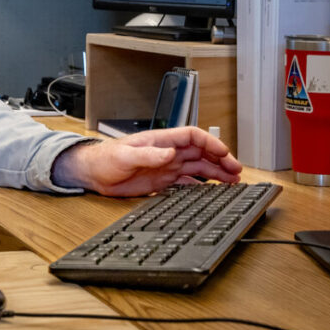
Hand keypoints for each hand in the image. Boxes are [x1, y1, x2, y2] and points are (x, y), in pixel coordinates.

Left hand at [52, 126, 241, 195]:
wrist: (93, 174)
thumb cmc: (105, 158)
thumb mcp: (125, 155)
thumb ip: (148, 155)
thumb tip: (171, 153)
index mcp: (161, 141)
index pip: (192, 137)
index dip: (211, 143)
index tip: (225, 153)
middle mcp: (167, 153)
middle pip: (200, 153)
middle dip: (220, 160)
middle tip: (237, 170)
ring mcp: (166, 168)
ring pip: (198, 168)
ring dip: (215, 173)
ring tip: (232, 182)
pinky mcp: (162, 183)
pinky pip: (187, 184)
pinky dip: (201, 187)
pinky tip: (212, 193)